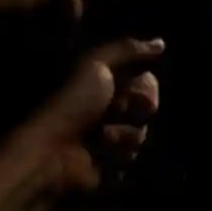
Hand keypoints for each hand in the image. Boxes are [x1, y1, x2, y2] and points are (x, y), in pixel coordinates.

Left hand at [18, 38, 164, 192]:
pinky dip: (115, 159)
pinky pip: (131, 162)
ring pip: (141, 136)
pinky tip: (97, 158)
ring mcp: (110, 139)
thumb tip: (161, 43)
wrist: (50, 152)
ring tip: (96, 139)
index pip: (148, 81)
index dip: (143, 88)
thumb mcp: (95, 64)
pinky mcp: (109, 166)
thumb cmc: (71, 103)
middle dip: (133, 112)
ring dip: (121, 137)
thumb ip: (129, 50)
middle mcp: (110, 108)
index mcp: (106, 83)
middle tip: (110, 113)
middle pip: (148, 108)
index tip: (124, 92)